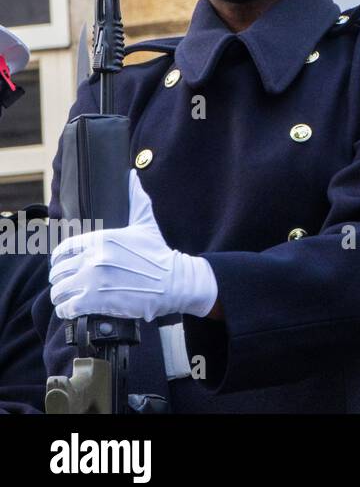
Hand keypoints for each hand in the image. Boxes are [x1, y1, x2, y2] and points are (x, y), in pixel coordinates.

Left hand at [49, 169, 217, 320]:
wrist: (175, 281)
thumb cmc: (159, 253)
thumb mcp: (146, 223)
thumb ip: (136, 199)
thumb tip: (132, 175)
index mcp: (101, 238)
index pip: (62, 250)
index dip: (61, 260)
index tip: (67, 266)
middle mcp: (94, 257)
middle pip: (57, 271)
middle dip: (61, 279)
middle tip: (70, 284)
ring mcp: (93, 280)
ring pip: (58, 291)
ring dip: (62, 296)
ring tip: (70, 298)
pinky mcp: (96, 301)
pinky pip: (66, 308)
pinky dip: (67, 311)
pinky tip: (74, 310)